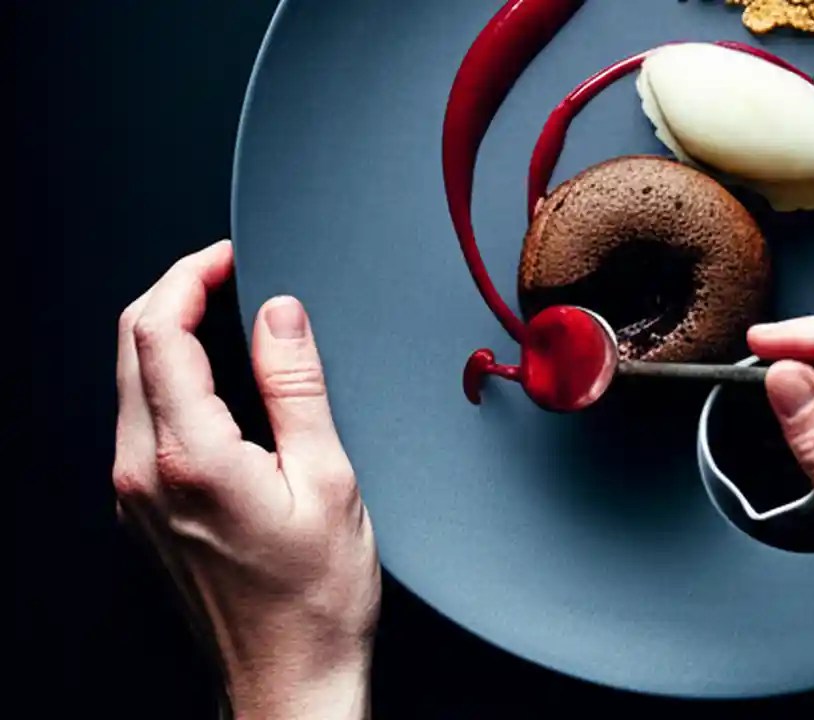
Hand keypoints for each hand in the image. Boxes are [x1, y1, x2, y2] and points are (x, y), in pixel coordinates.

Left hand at [112, 241, 378, 719]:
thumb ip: (296, 388)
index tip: (232, 256)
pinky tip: (220, 382)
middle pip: (131, 345)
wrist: (288, 677)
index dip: (192, 274)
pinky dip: (172, 379)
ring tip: (232, 319)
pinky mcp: (144, 511)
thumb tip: (279, 314)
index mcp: (189, 456)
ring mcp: (134, 495)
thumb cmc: (316, 597)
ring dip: (171, 333)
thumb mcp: (327, 479)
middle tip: (230, 273)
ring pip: (130, 380)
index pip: (160, 330)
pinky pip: (141, 419)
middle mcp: (142, 472)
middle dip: (174, 291)